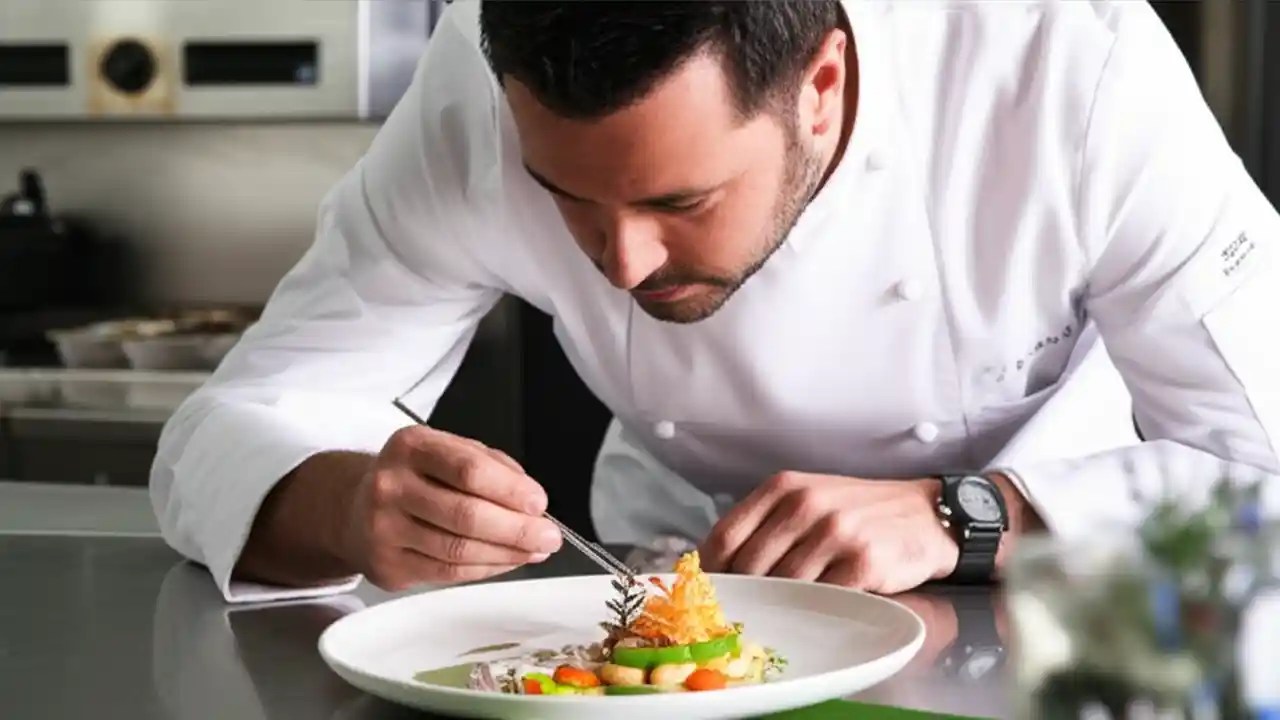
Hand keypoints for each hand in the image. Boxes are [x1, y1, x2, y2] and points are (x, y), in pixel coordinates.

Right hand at [337, 426, 561, 589]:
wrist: (354, 509)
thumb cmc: (414, 478)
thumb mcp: (447, 452)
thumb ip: (492, 467)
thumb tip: (531, 500)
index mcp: (412, 446)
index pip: (469, 469)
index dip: (511, 490)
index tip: (539, 503)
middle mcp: (392, 485)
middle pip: (466, 514)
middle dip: (517, 529)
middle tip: (548, 535)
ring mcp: (385, 528)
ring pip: (459, 550)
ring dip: (507, 554)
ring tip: (533, 550)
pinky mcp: (388, 565)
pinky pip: (448, 574)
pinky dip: (486, 569)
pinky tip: (506, 561)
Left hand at [698, 472, 958, 593]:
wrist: (925, 515)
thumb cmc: (858, 512)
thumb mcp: (807, 498)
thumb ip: (767, 524)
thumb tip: (719, 568)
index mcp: (783, 487)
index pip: (726, 536)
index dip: (711, 571)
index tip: (708, 592)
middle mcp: (805, 505)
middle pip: (750, 567)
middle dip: (745, 595)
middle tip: (747, 612)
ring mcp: (834, 533)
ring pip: (784, 587)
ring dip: (782, 606)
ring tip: (787, 614)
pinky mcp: (863, 562)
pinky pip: (823, 598)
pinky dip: (817, 610)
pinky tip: (821, 609)